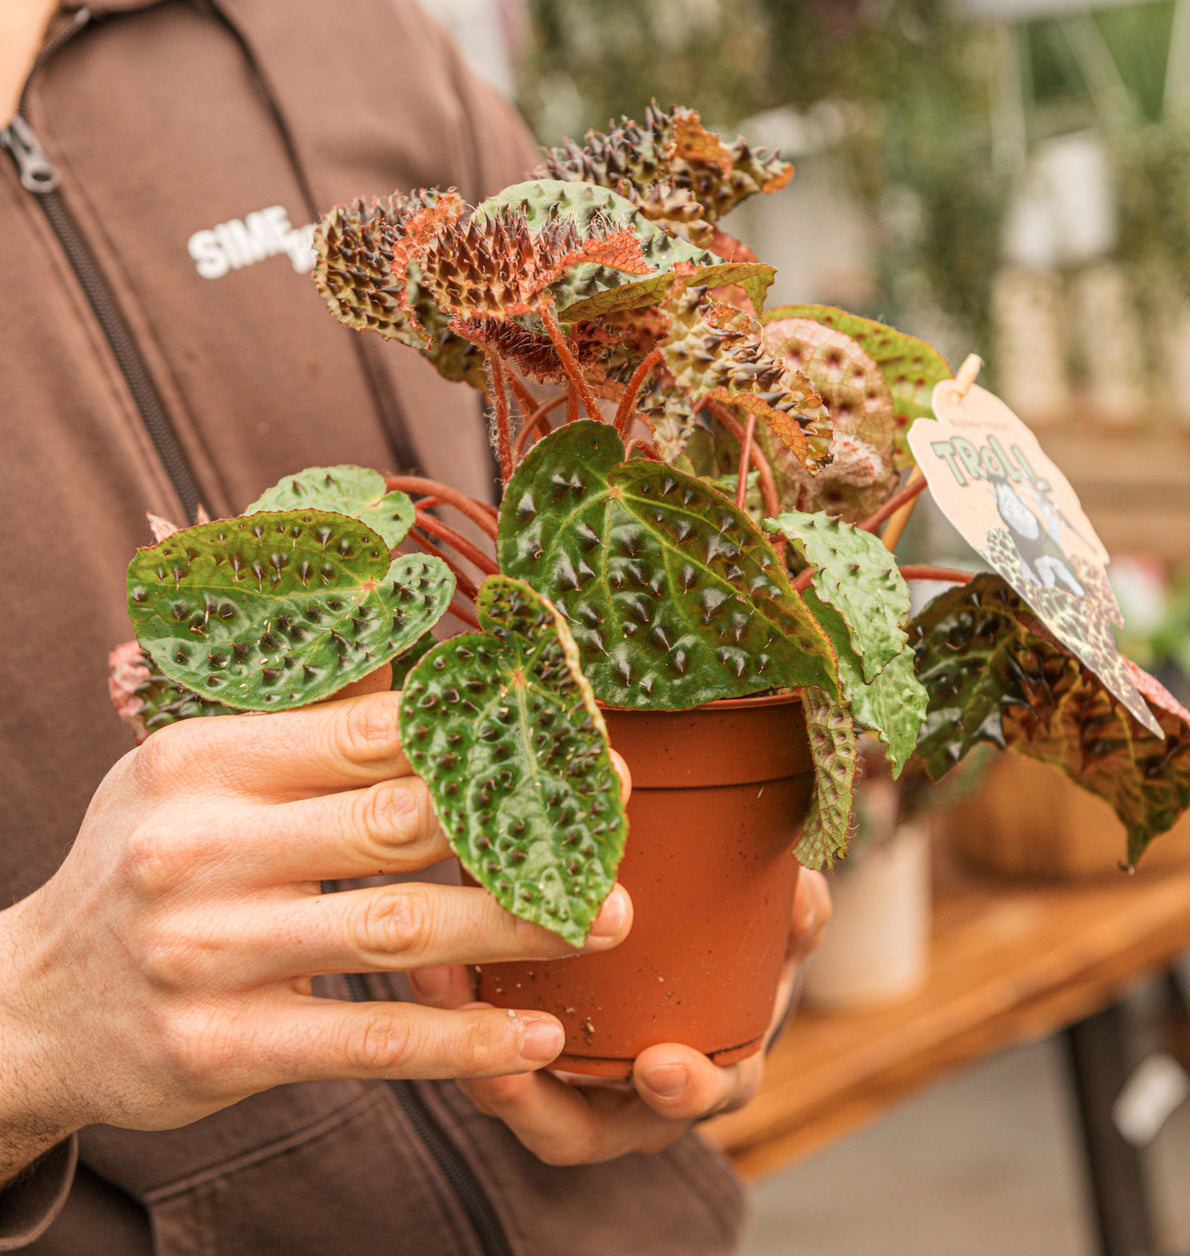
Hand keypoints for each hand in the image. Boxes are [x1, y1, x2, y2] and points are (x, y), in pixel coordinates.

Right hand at [0, 692, 631, 1180]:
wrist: (35, 1003)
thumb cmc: (148, 862)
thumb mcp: (197, 774)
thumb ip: (306, 725)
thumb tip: (427, 667)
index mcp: (205, 759)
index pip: (370, 732)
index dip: (479, 734)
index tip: (565, 741)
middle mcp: (201, 846)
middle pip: (397, 822)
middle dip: (516, 825)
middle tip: (608, 827)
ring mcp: (208, 951)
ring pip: (400, 930)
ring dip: (515, 928)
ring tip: (604, 921)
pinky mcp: (221, 1046)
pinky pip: (370, 1041)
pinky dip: (462, 1040)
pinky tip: (535, 1034)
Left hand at [416, 866, 829, 1163]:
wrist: (680, 925)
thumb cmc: (732, 940)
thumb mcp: (774, 923)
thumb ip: (794, 914)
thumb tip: (803, 902)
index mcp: (707, 1066)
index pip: (705, 1093)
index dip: (687, 1090)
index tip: (663, 1067)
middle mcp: (628, 1091)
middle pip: (581, 1127)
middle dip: (541, 1107)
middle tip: (507, 1070)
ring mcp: (567, 1072)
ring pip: (514, 1093)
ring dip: (475, 1060)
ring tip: (445, 1000)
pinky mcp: (516, 1036)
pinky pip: (478, 1042)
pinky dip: (453, 1013)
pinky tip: (432, 963)